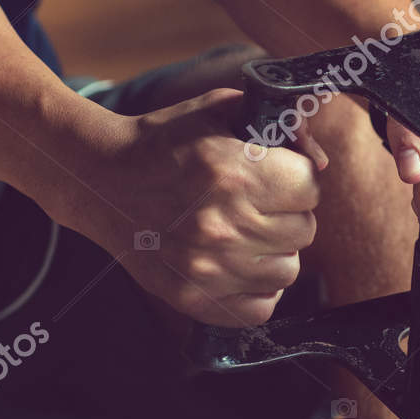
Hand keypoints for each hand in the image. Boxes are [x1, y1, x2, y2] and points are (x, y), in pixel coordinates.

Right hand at [91, 88, 324, 326]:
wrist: (100, 179)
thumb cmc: (162, 142)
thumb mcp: (218, 111)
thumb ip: (278, 125)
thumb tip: (320, 160)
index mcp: (233, 172)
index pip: (310, 188)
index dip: (296, 178)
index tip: (276, 175)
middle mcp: (223, 224)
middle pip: (304, 230)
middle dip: (286, 212)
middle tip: (256, 202)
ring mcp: (207, 267)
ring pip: (289, 271)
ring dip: (274, 251)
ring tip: (245, 232)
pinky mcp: (193, 297)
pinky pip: (261, 307)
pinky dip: (257, 288)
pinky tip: (238, 263)